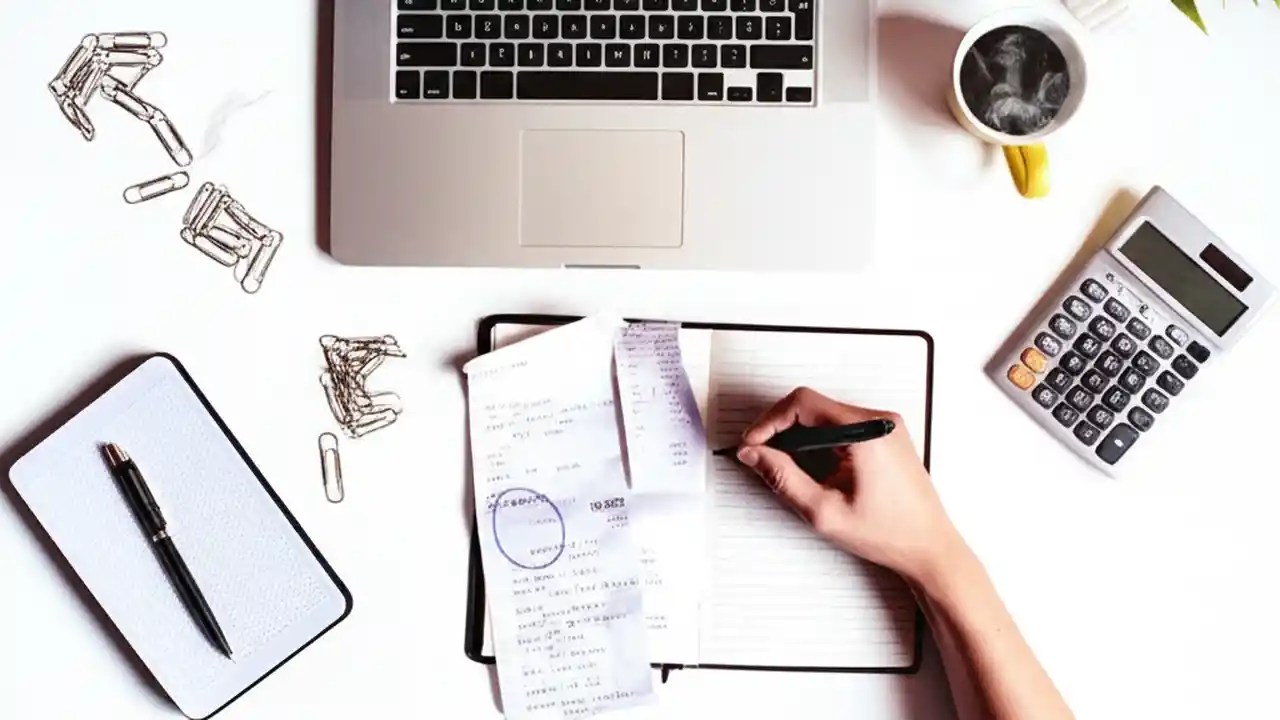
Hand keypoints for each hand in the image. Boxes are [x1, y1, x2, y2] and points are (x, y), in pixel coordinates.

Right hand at [736, 388, 964, 584]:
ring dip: (801, 438)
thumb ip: (782, 478)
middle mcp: (879, 421)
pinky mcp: (885, 435)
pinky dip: (820, 442)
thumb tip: (754, 454)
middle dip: (782, 431)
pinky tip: (818, 471)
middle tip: (764, 460)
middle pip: (813, 406)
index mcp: (866, 432)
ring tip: (794, 472)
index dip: (770, 421)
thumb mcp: (824, 511)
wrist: (928, 547)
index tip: (753, 443)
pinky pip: (841, 426)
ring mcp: (885, 426)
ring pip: (825, 416)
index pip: (803, 403)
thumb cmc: (889, 533)